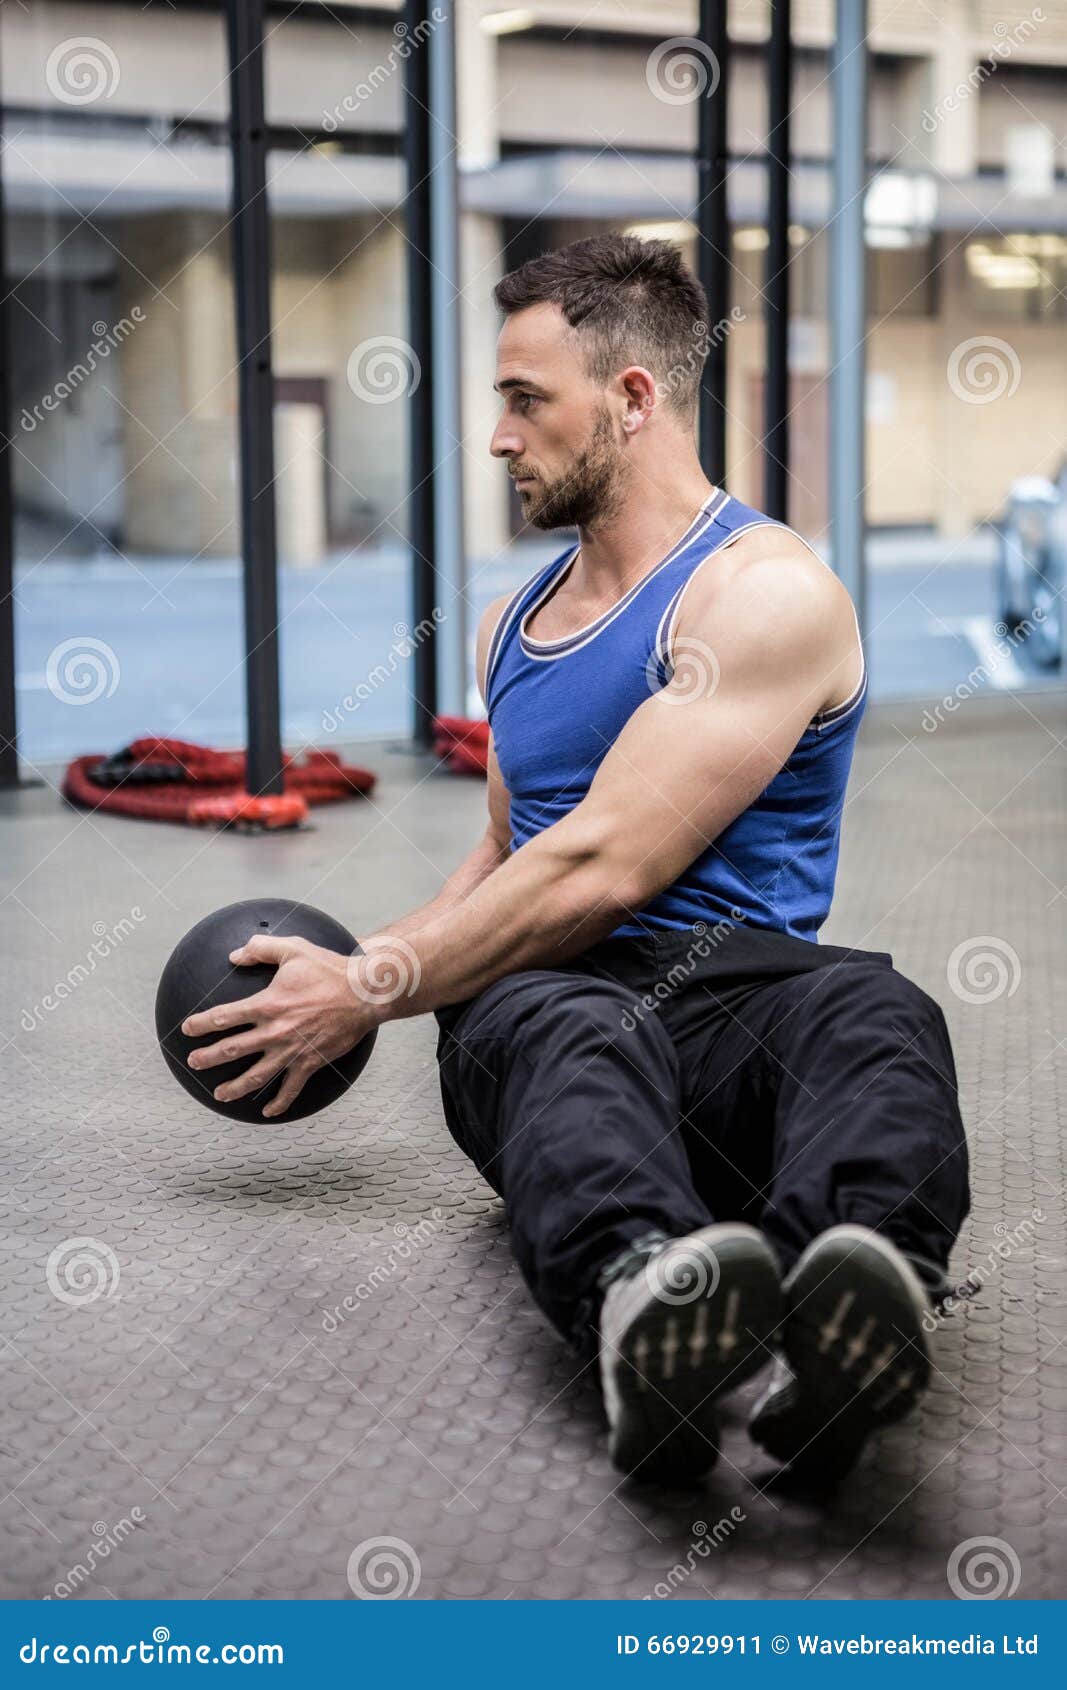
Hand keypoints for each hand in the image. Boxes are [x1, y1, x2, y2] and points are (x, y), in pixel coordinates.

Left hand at [181, 934, 377, 1117]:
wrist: (364, 994)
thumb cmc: (329, 969)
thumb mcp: (293, 949)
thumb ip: (261, 948)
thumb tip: (234, 955)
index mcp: (267, 1004)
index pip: (224, 1017)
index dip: (202, 1024)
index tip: (188, 1028)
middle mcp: (275, 1031)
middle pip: (233, 1049)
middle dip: (208, 1058)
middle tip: (193, 1062)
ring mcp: (292, 1051)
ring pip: (256, 1076)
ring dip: (234, 1087)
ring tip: (219, 1094)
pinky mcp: (310, 1063)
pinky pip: (291, 1089)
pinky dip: (279, 1103)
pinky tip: (268, 1111)